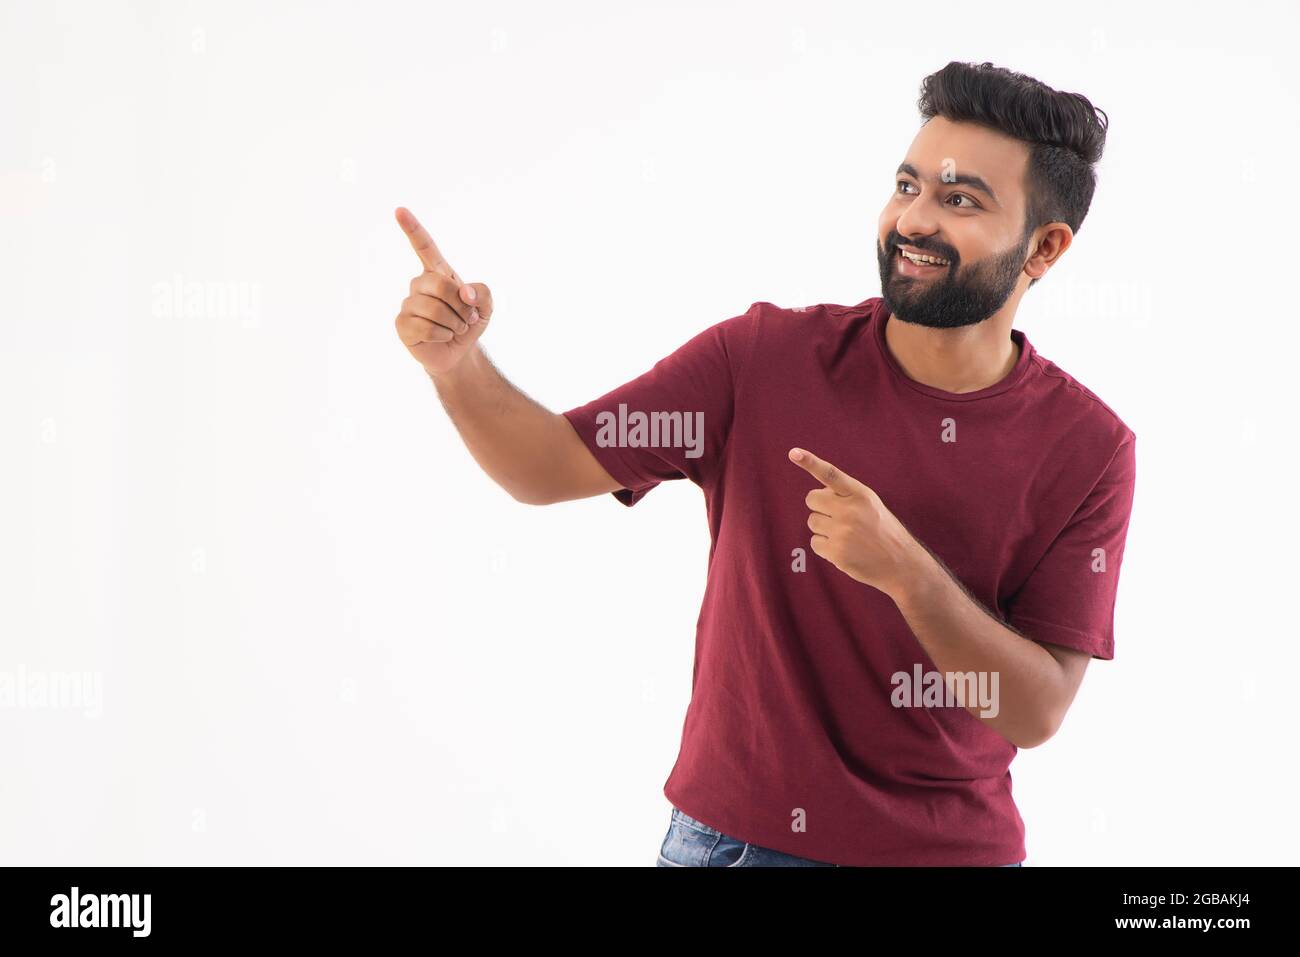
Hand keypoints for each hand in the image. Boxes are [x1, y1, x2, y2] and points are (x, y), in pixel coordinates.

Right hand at [393, 206, 493, 376]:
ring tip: (454, 329)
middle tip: (466, 318)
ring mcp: (408, 303)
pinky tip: (441, 337)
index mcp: (437, 272)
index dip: (412, 228)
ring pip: (435, 309)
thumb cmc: (469, 323)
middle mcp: (419, 284)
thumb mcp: (486, 306)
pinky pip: (426, 327)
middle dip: (461, 306)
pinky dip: (443, 335)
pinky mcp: (402, 324)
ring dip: (454, 324)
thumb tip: (464, 293)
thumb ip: (483, 292)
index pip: (424, 246)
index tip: (399, 210)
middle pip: (440, 284)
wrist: (458, 351)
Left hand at [789, 447, 925, 597]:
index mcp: (860, 494)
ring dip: (823, 528)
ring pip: (812, 522)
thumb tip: (818, 495)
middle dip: (820, 507)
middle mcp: (850, 510)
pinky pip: (815, 542)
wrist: (901, 564)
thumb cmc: (883, 530)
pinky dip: (825, 547)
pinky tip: (843, 549)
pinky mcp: (836, 552)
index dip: (810, 463)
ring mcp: (842, 532)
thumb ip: (847, 496)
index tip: (794, 453)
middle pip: (812, 499)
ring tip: (845, 535)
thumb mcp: (871, 504)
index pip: (831, 474)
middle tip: (837, 517)